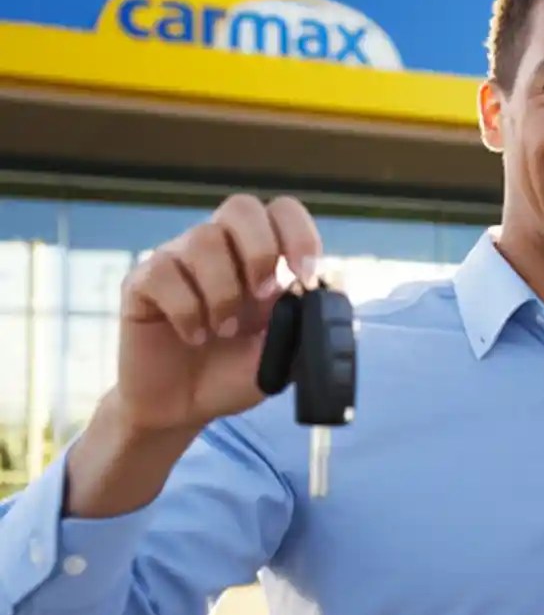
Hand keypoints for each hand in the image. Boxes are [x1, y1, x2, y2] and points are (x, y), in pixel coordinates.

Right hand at [114, 194, 322, 433]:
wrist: (182, 408)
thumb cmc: (233, 373)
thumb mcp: (284, 353)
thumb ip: (307, 321)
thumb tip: (330, 289)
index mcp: (261, 258)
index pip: (282, 211)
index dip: (300, 234)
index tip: (306, 276)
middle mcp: (220, 248)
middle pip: (241, 206)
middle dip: (260, 250)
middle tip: (262, 295)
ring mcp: (179, 260)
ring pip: (204, 239)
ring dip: (223, 292)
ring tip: (225, 331)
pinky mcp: (141, 282)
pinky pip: (163, 271)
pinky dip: (186, 309)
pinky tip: (193, 336)